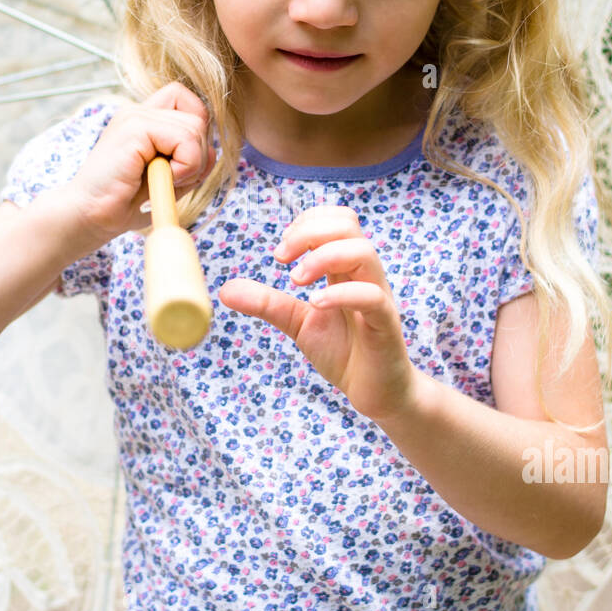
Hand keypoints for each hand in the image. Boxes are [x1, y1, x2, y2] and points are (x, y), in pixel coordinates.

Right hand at [61, 83, 216, 248]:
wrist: (89, 216)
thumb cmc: (123, 203)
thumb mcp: (168, 179)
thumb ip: (190, 161)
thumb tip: (211, 151)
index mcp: (144, 119)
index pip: (186, 100)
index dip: (197, 127)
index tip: (183, 160)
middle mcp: (139, 111)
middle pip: (198, 115)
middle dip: (197, 153)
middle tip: (172, 177)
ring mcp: (135, 116)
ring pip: (196, 127)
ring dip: (191, 162)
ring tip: (163, 179)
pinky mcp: (134, 127)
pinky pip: (185, 139)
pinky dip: (184, 165)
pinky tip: (160, 178)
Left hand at [218, 203, 419, 423]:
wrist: (373, 391)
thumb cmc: (343, 350)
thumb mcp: (297, 322)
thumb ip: (267, 302)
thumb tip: (225, 289)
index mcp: (346, 267)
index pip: (337, 219)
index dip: (306, 223)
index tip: (281, 253)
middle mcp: (365, 275)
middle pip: (348, 224)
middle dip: (308, 232)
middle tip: (281, 260)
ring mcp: (379, 297)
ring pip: (364, 252)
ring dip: (323, 257)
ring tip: (296, 280)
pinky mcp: (386, 325)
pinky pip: (372, 297)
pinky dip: (341, 294)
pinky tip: (315, 303)